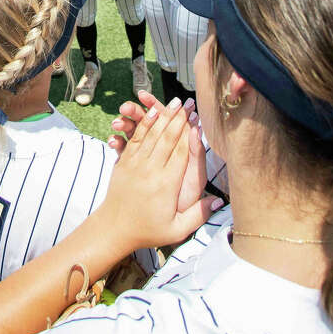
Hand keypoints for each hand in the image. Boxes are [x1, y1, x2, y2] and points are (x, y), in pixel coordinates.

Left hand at [97, 99, 218, 250]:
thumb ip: (198, 215)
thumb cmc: (147, 231)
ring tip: (172, 102)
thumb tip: (219, 202)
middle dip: (179, 117)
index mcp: (167, 184)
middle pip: (167, 138)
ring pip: (151, 134)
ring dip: (162, 115)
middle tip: (188, 102)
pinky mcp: (124, 163)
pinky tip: (149, 112)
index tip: (198, 117)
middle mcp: (151, 170)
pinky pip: (135, 138)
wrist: (113, 229)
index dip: (190, 132)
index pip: (182, 152)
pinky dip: (143, 124)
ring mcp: (135, 165)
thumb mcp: (176, 230)